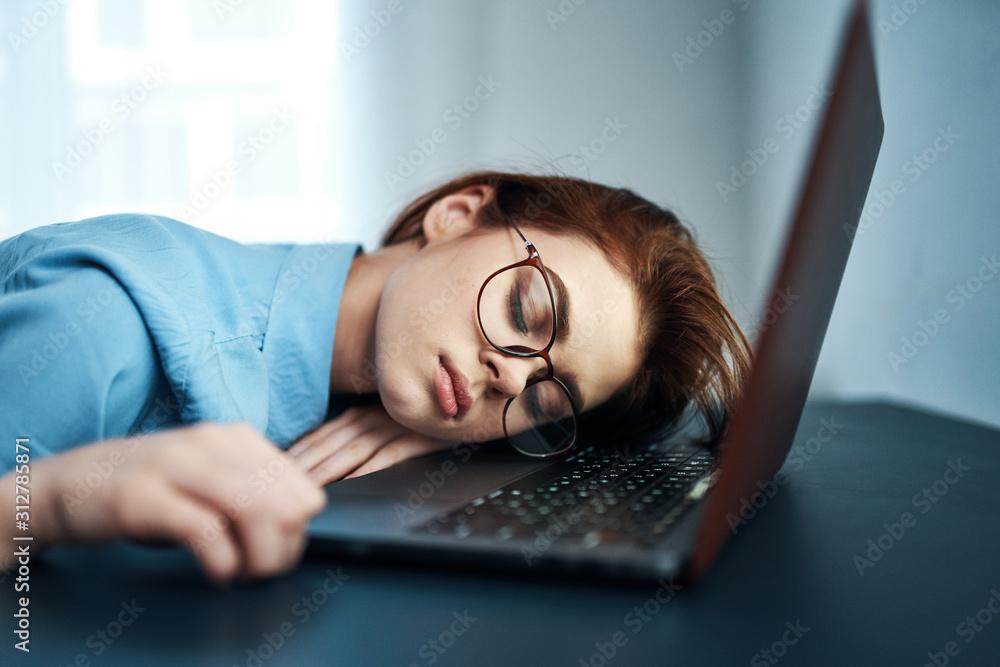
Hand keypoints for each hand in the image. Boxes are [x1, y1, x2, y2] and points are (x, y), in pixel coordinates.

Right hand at [15, 422, 325, 585]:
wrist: (65, 485)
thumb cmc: (147, 488)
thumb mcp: (209, 479)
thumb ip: (252, 491)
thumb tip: (297, 527)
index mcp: (236, 438)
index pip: (302, 489)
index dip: (299, 532)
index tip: (278, 552)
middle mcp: (211, 444)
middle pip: (285, 503)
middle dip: (283, 550)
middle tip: (260, 570)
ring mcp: (175, 465)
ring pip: (254, 511)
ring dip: (258, 558)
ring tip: (242, 573)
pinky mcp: (142, 496)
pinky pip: (206, 531)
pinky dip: (222, 562)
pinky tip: (216, 572)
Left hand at [288, 405, 449, 485]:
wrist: (461, 405)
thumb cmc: (416, 421)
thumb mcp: (380, 423)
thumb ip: (353, 436)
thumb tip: (320, 458)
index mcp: (358, 416)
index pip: (318, 436)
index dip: (295, 454)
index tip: (272, 472)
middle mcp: (371, 418)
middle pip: (329, 445)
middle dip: (303, 466)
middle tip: (278, 486)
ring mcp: (393, 427)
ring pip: (352, 451)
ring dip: (329, 469)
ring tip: (308, 487)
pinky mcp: (416, 438)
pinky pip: (388, 455)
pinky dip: (369, 468)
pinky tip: (354, 481)